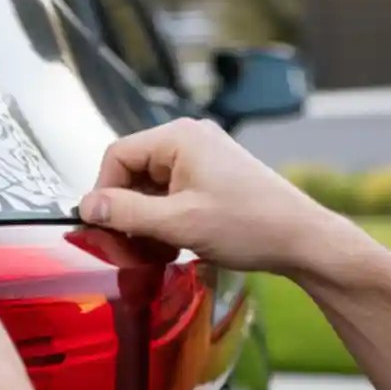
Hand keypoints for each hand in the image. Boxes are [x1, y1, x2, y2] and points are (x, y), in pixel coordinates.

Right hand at [77, 118, 344, 274]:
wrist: (304, 241)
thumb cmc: (250, 226)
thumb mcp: (179, 223)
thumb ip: (126, 213)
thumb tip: (86, 207)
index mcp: (179, 138)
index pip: (117, 156)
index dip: (104, 192)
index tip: (103, 227)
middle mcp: (189, 140)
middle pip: (132, 171)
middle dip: (126, 211)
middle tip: (128, 247)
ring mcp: (202, 157)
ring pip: (150, 186)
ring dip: (145, 220)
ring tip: (155, 250)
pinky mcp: (212, 177)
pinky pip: (171, 193)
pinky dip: (164, 219)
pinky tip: (172, 245)